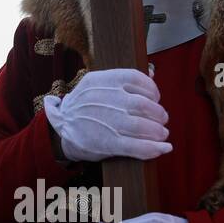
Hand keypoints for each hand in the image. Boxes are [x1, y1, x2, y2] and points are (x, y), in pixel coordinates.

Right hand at [43, 67, 171, 162]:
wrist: (60, 129)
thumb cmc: (84, 106)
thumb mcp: (95, 86)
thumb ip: (122, 81)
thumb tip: (153, 74)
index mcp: (99, 80)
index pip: (135, 78)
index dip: (152, 89)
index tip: (156, 98)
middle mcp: (103, 99)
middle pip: (143, 104)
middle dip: (158, 114)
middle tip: (162, 120)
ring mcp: (105, 122)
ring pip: (142, 126)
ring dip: (158, 131)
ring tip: (161, 134)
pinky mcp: (105, 143)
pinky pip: (136, 147)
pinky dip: (154, 148)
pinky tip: (163, 148)